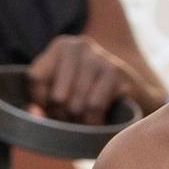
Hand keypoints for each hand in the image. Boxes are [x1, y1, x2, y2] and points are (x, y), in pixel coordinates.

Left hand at [22, 33, 149, 122]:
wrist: (135, 95)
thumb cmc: (89, 96)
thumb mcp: (61, 95)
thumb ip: (41, 105)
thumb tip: (33, 114)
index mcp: (61, 46)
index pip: (36, 78)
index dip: (40, 101)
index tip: (51, 106)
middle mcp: (80, 46)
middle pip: (57, 95)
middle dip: (63, 116)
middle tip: (72, 119)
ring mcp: (101, 58)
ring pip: (77, 104)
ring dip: (79, 122)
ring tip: (84, 122)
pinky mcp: (117, 74)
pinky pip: (95, 106)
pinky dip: (94, 121)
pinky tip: (97, 122)